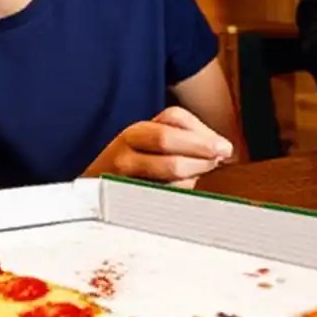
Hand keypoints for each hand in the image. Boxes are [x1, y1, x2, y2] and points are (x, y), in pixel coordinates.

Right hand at [83, 107, 233, 184]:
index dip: (202, 132)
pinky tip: (180, 188)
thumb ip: (185, 138)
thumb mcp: (153, 146)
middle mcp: (124, 150)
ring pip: (169, 169)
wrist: (94, 194)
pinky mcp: (126, 198)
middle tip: (219, 158)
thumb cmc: (133, 169)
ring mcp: (122, 175)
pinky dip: (180, 192)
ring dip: (193, 173)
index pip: (173, 118)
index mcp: (135, 132)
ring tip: (198, 173)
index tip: (222, 146)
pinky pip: (165, 194)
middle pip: (167, 139)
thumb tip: (222, 148)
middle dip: (200, 150)